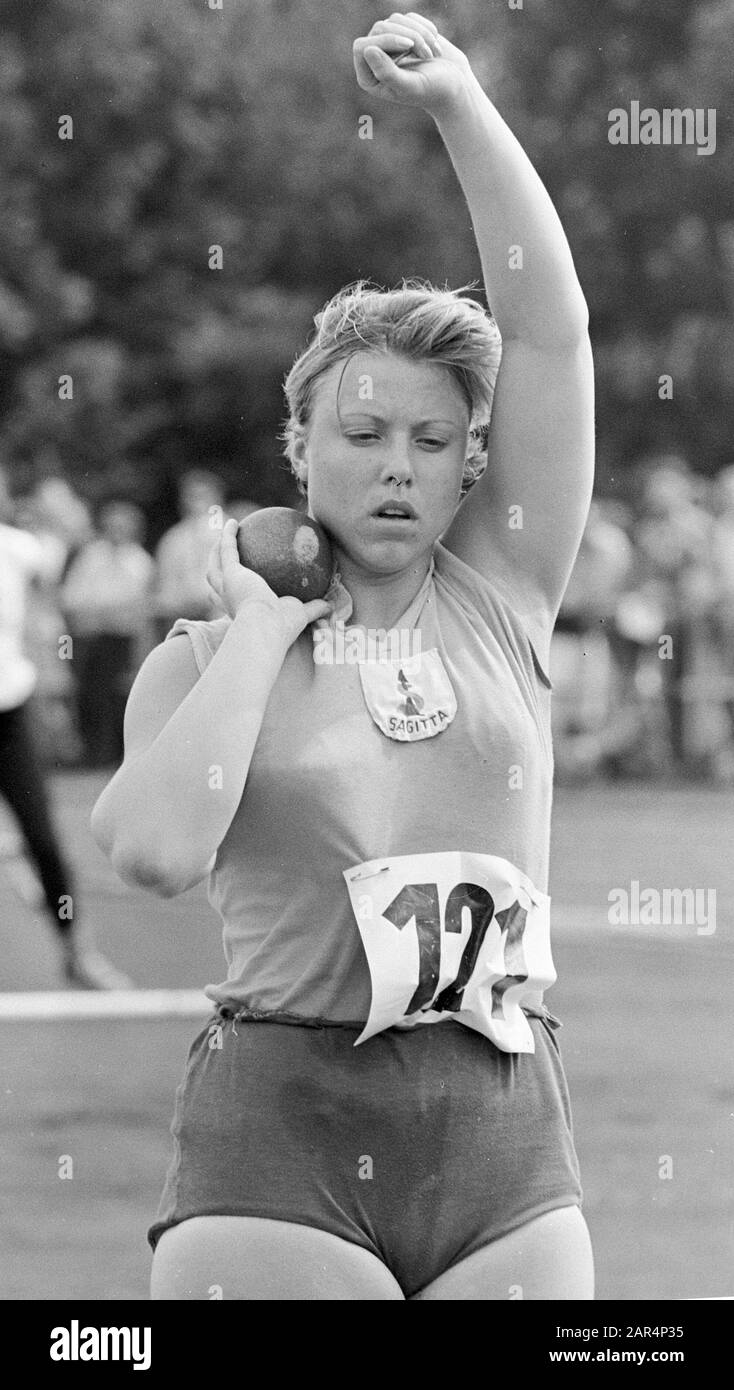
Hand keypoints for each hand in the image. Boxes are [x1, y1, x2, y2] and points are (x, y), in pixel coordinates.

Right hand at [206, 519, 332, 646]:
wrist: (266, 627)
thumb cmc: (281, 626)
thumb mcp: (301, 614)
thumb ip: (314, 608)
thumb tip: (330, 605)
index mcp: (242, 611)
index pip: (231, 602)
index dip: (229, 593)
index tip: (236, 585)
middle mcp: (229, 600)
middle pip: (215, 583)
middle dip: (216, 569)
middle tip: (223, 557)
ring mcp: (226, 586)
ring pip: (214, 566)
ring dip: (215, 551)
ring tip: (224, 537)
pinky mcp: (230, 573)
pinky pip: (227, 548)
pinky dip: (228, 535)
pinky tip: (234, 522)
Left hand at [353, 13, 472, 115]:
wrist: (456, 84)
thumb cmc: (433, 90)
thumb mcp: (411, 86)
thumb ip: (387, 73)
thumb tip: (367, 50)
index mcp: (369, 78)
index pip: (362, 46)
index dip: (384, 40)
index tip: (408, 46)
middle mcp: (375, 59)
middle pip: (379, 28)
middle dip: (406, 36)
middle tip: (426, 54)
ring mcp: (389, 43)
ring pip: (395, 19)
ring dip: (419, 34)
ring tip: (432, 55)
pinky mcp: (404, 31)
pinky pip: (409, 17)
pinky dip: (425, 29)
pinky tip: (435, 47)